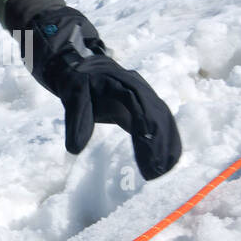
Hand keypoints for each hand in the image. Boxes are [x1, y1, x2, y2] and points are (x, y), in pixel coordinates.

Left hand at [30, 7, 181, 178]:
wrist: (84, 70)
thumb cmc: (79, 84)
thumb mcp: (72, 98)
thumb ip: (75, 122)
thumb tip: (74, 150)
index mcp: (122, 83)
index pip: (138, 107)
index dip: (145, 130)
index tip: (148, 152)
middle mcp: (139, 88)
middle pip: (156, 115)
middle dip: (159, 143)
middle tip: (157, 171)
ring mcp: (144, 97)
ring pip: (163, 119)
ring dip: (167, 144)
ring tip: (165, 170)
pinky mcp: (144, 108)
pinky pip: (160, 123)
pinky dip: (166, 140)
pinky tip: (168, 160)